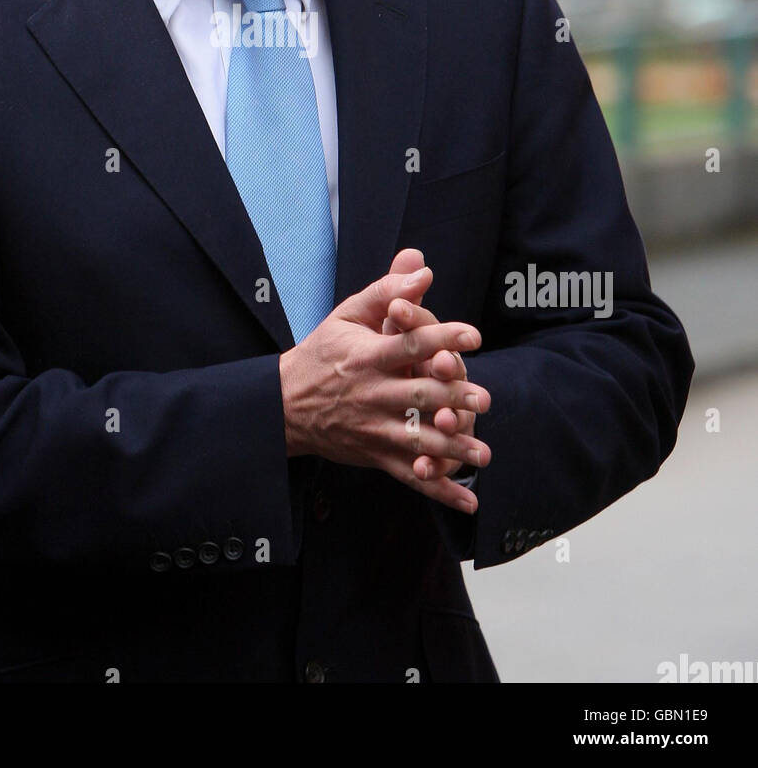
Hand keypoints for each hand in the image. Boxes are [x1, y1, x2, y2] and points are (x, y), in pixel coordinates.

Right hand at [278, 259, 489, 511]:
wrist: (285, 405)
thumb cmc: (323, 353)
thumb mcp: (348, 315)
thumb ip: (387, 290)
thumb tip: (422, 266)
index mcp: (367, 356)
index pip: (408, 344)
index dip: (441, 337)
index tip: (472, 336)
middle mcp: (372, 394)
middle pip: (416, 396)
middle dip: (450, 399)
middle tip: (482, 399)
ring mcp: (374, 429)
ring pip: (416, 441)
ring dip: (450, 449)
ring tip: (481, 453)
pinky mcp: (376, 455)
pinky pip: (410, 475)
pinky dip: (439, 490)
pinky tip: (468, 501)